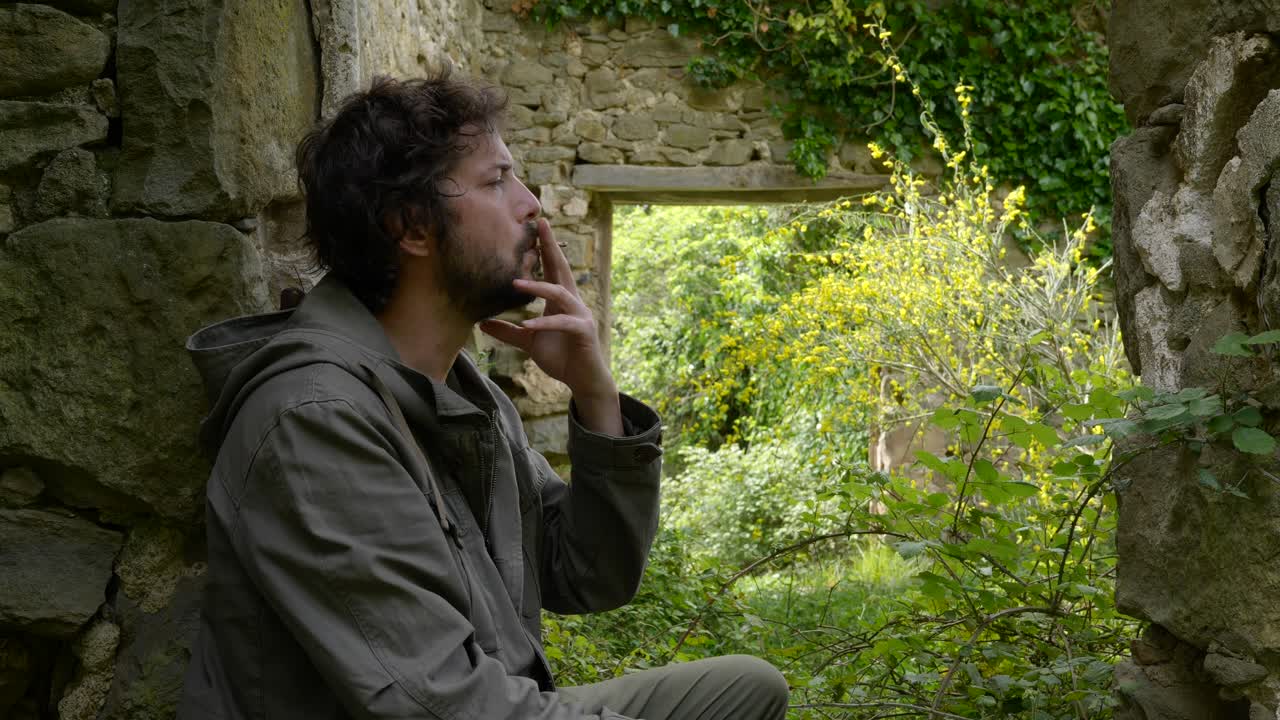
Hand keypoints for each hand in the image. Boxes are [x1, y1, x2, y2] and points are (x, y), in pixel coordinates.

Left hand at [479, 219, 622, 433]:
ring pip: (561, 293)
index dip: (544, 248)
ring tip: (517, 282)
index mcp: (559, 301)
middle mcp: (572, 302)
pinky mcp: (583, 331)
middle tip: (541, 224)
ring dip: (539, 287)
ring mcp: (580, 315)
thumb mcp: (529, 342)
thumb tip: (483, 322)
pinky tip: (529, 324)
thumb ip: (509, 331)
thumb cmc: (561, 358)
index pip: (552, 269)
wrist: (583, 380)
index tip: (536, 225)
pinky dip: (546, 322)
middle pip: (561, 269)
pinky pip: (564, 323)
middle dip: (551, 247)